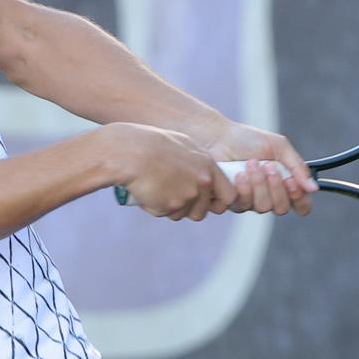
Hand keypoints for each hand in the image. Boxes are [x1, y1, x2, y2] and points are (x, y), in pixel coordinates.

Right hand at [108, 124, 236, 220]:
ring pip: (182, 214)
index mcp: (208, 166)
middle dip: (187, 208)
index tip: (207, 201)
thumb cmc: (151, 144)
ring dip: (170, 208)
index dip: (218, 202)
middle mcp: (202, 183)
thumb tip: (205, 179)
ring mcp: (188, 196)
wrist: (129, 153)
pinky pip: (164, 213)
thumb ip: (198, 164)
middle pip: (202, 211)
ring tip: (156, 188)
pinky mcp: (171, 206)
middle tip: (170, 195)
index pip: (229, 196)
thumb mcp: (183, 146)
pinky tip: (146, 190)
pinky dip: (155, 206)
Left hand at [198, 120, 316, 216]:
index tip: (294, 184)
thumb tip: (313, 188)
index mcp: (283, 184)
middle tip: (269, 167)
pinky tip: (238, 174)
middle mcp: (267, 196)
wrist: (217, 137)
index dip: (300, 200)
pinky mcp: (229, 202)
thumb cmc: (248, 140)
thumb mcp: (279, 147)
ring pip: (261, 208)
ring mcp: (248, 201)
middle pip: (280, 208)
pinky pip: (241, 206)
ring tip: (251, 164)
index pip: (300, 205)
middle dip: (276, 187)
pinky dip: (242, 189)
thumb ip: (297, 166)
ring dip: (258, 184)